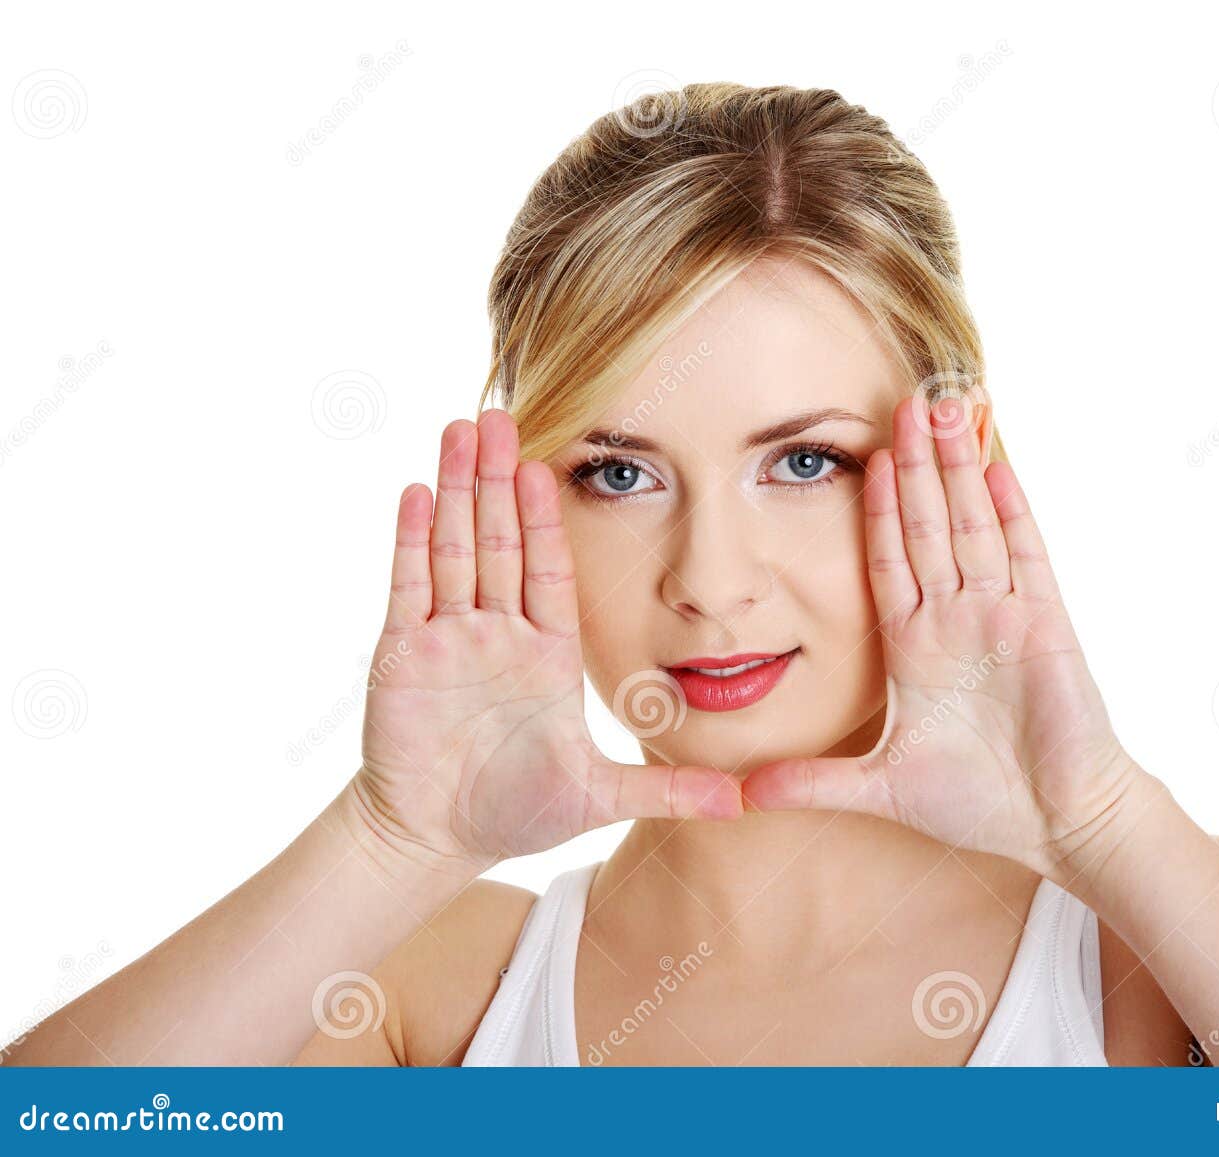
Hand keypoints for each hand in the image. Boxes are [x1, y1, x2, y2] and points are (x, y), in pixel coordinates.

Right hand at [351, 410, 740, 870]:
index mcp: (548, 652)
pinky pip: (410, 588)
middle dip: (499, 478)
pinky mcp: (404, 656)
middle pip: (501, 540)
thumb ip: (671, 791)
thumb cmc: (515, 812)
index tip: (550, 459)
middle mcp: (499, 632)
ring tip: (460, 429)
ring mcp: (450, 638)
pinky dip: (411, 542)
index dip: (547, 514)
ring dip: (456, 490)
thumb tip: (747, 802)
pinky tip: (416, 493)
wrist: (437, 840)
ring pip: (456, 549)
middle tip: (501, 412)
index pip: (550, 567)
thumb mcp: (603, 796)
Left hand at [741, 394, 1156, 886]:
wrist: (1059, 823)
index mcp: (916, 647)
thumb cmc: (980, 804)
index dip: (880, 508)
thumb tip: (743, 798)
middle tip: (905, 400)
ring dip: (959, 467)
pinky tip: (997, 462)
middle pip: (931, 525)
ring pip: (973, 524)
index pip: (889, 559)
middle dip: (918, 464)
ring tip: (946, 407)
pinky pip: (1024, 553)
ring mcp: (1002, 615)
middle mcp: (956, 619)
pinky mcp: (1044, 623)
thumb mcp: (883, 789)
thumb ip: (815, 783)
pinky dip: (1010, 508)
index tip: (867, 456)